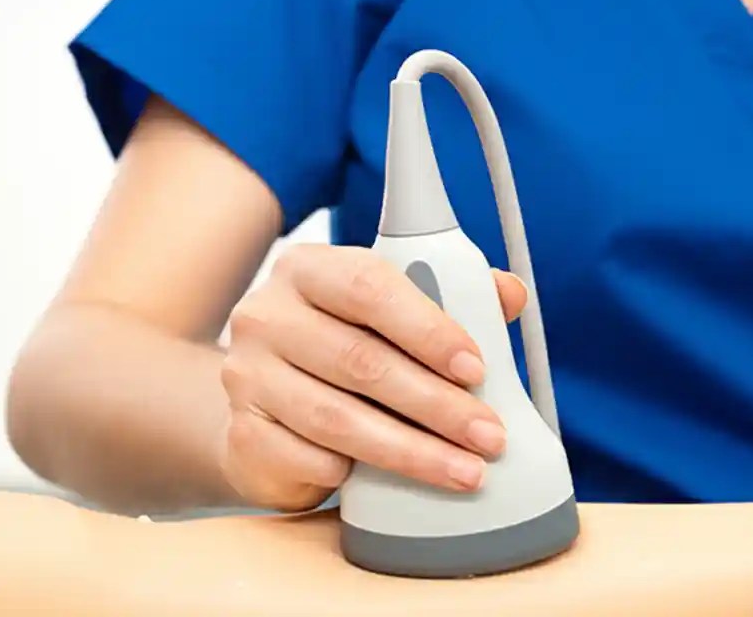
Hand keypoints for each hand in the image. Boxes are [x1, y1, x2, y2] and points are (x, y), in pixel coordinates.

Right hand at [218, 244, 527, 511]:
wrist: (267, 402)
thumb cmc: (345, 347)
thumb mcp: (391, 311)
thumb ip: (453, 296)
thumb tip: (509, 293)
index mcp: (309, 269)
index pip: (369, 286)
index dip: (428, 329)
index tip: (477, 369)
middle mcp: (267, 315)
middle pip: (360, 360)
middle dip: (437, 405)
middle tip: (489, 436)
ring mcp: (247, 375)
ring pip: (338, 419)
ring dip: (412, 451)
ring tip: (465, 470)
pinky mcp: (242, 433)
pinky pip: (307, 458)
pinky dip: (355, 472)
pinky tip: (395, 482)